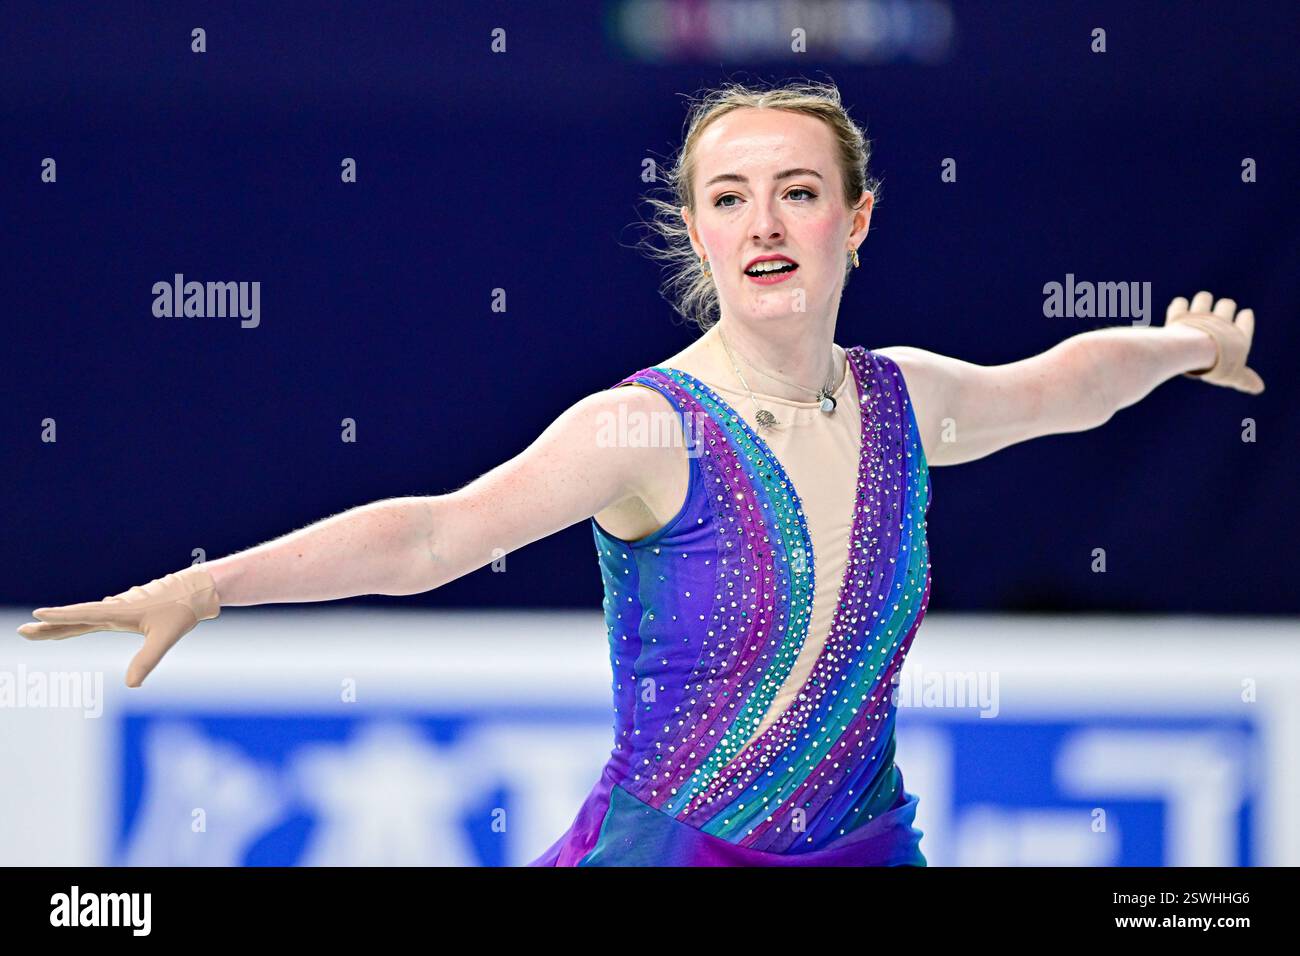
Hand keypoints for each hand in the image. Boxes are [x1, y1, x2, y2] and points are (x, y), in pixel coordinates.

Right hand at [17, 566, 221, 686]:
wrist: (199, 590)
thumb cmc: (182, 611)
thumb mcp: (166, 637)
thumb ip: (148, 660)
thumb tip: (132, 686)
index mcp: (119, 612)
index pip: (83, 615)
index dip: (60, 617)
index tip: (36, 616)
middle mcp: (116, 608)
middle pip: (77, 618)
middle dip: (51, 625)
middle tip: (23, 630)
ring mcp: (121, 607)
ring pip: (86, 617)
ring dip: (63, 622)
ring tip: (40, 628)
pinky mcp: (129, 608)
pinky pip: (99, 616)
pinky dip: (82, 620)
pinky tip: (78, 621)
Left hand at [1164, 291, 1263, 393]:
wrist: (1194, 350)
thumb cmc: (1217, 364)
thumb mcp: (1234, 376)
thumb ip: (1245, 379)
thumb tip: (1258, 388)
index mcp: (1236, 335)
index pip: (1246, 321)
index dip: (1245, 319)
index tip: (1245, 314)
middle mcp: (1220, 320)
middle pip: (1227, 304)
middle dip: (1224, 307)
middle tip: (1217, 315)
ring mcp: (1200, 315)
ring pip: (1204, 298)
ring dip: (1202, 302)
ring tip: (1197, 311)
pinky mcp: (1179, 314)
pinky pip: (1179, 303)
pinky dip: (1178, 306)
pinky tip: (1177, 313)